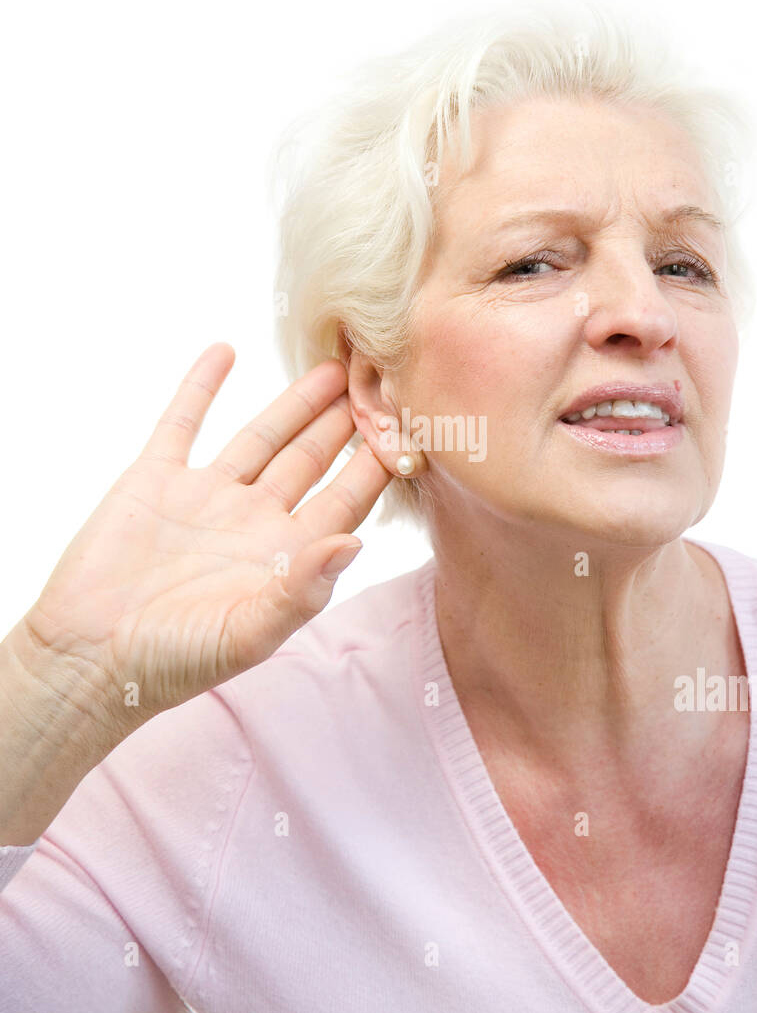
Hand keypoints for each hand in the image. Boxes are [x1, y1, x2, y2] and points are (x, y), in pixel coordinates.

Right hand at [16, 343, 390, 732]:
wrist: (87, 659)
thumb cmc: (173, 662)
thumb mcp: (247, 634)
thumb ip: (301, 590)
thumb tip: (355, 544)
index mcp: (284, 556)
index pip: (346, 499)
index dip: (379, 463)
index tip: (414, 423)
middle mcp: (253, 521)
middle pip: (312, 459)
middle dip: (346, 420)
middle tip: (381, 375)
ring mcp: (206, 497)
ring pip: (261, 436)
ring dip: (294, 402)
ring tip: (330, 365)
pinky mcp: (156, 481)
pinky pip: (183, 423)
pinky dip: (201, 387)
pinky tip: (225, 351)